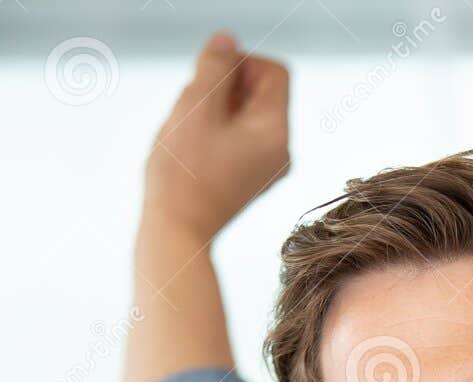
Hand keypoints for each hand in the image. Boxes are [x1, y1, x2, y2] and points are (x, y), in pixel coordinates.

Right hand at [142, 33, 289, 243]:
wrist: (177, 233)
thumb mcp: (197, 105)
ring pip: (243, 114)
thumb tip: (229, 40)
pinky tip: (192, 150)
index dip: (242, 63)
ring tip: (190, 135)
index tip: (211, 81)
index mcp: (276, 132)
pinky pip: (236, 138)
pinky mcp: (248, 178)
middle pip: (259, 91)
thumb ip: (216, 66)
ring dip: (213, 109)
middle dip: (223, 87)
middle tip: (196, 112)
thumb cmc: (184, 173)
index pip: (275, 71)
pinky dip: (213, 131)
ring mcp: (265, 168)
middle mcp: (280, 151)